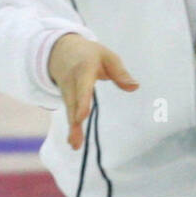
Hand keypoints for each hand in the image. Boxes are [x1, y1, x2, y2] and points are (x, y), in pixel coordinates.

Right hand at [47, 33, 138, 149]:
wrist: (61, 51)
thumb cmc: (89, 54)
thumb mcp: (107, 56)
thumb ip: (120, 72)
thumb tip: (135, 87)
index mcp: (84, 69)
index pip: (83, 86)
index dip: (82, 101)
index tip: (82, 116)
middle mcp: (72, 82)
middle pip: (73, 103)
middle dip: (75, 120)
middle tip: (76, 139)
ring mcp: (67, 91)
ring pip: (70, 111)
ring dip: (73, 129)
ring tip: (75, 145)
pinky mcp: (66, 99)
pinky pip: (69, 114)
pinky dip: (71, 128)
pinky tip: (74, 142)